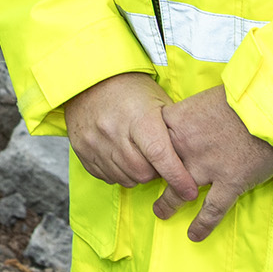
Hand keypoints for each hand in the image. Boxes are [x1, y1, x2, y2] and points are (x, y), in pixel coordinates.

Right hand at [63, 72, 197, 211]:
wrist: (88, 80)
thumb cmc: (130, 90)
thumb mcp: (158, 100)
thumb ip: (173, 130)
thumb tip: (191, 158)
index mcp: (138, 117)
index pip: (160, 155)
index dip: (177, 177)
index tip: (190, 191)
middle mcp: (113, 131)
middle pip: (142, 172)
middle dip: (156, 173)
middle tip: (158, 160)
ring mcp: (94, 142)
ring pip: (125, 178)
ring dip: (137, 174)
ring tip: (139, 156)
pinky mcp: (81, 151)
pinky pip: (107, 177)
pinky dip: (119, 173)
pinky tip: (121, 156)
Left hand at [158, 86, 272, 240]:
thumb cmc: (244, 96)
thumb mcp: (209, 96)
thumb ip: (194, 112)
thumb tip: (193, 117)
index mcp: (178, 121)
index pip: (150, 139)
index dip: (145, 150)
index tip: (144, 157)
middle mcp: (186, 145)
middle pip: (159, 167)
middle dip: (150, 179)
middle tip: (142, 187)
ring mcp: (207, 166)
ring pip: (178, 191)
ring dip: (167, 204)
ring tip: (160, 212)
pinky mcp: (230, 182)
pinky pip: (212, 209)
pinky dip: (202, 225)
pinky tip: (194, 236)